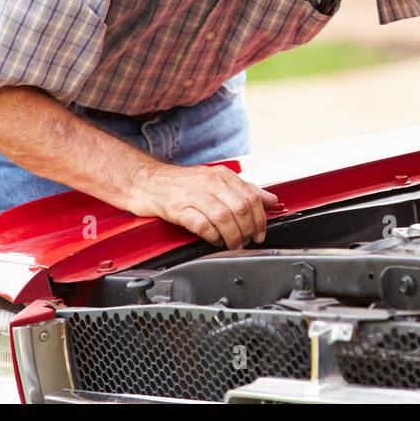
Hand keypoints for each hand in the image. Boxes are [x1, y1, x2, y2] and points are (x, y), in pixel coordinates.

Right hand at [127, 163, 279, 248]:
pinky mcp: (178, 209)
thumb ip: (244, 190)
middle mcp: (210, 183)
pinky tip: (215, 240)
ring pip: (224, 217)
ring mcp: (193, 195)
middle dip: (248, 229)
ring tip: (234, 244)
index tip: (260, 232)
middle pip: (240, 207)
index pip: (251, 196)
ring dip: (233, 236)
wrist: (148, 182)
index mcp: (222, 176)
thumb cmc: (183, 184)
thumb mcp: (217, 181)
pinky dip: (212, 236)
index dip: (259, 218)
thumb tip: (271, 200)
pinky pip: (201, 224)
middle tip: (247, 241)